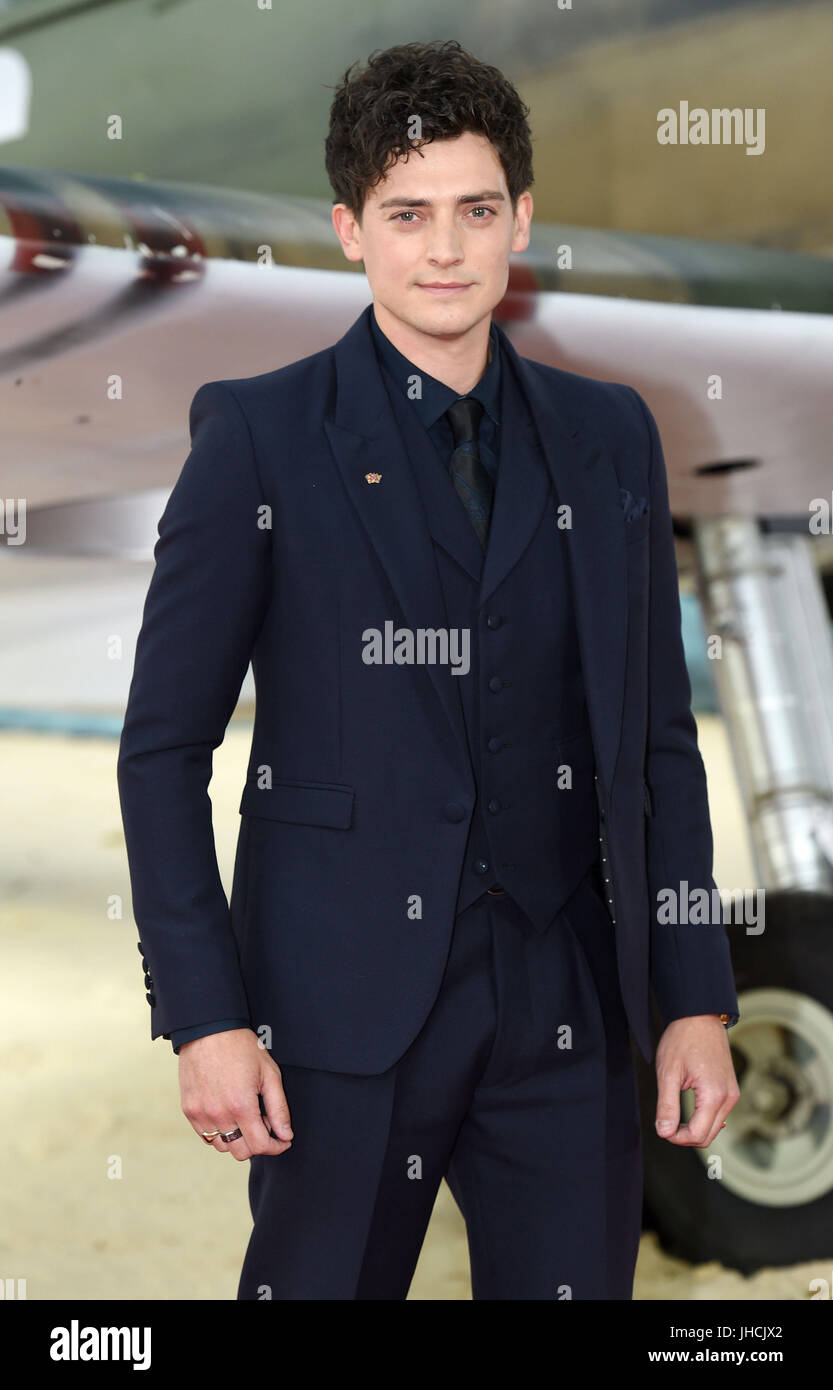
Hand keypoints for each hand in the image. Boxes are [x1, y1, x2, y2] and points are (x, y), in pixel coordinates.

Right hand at [179, 1028, 293, 1160]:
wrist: (208, 1029)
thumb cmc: (241, 1047)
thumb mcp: (269, 1073)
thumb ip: (279, 1108)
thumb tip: (285, 1135)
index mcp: (241, 1105)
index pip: (259, 1146)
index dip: (275, 1147)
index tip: (282, 1141)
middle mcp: (218, 1114)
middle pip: (240, 1152)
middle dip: (257, 1143)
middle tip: (263, 1122)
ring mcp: (200, 1114)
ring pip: (222, 1146)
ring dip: (237, 1139)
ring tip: (244, 1115)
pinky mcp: (189, 1110)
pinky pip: (205, 1136)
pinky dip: (219, 1133)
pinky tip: (228, 1114)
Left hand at [654, 1014, 739, 1146]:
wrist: (700, 1016)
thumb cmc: (683, 1039)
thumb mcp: (668, 1072)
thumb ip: (667, 1106)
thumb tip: (664, 1132)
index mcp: (714, 1095)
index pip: (698, 1135)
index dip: (677, 1138)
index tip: (662, 1129)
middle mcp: (729, 1098)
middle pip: (708, 1136)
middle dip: (685, 1137)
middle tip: (665, 1124)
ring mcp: (732, 1094)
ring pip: (714, 1128)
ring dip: (694, 1129)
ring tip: (673, 1116)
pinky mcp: (730, 1089)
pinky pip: (718, 1115)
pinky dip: (702, 1119)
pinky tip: (687, 1111)